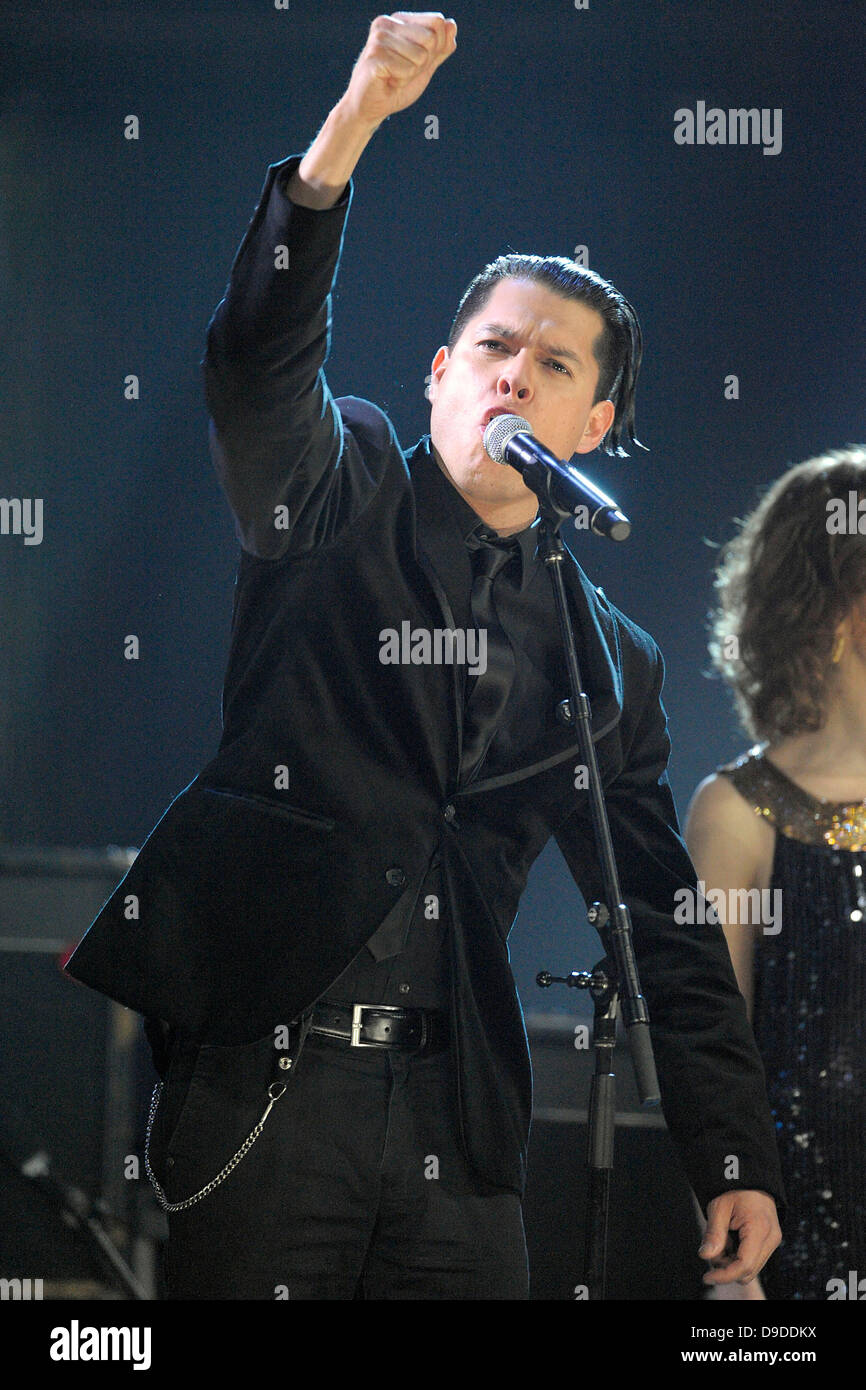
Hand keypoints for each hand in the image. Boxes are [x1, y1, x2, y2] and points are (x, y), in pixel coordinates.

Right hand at [342, 12, 457, 127]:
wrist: (370, 108)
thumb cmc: (396, 85)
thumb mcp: (424, 66)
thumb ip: (440, 47)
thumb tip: (451, 24)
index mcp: (399, 19)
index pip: (437, 22)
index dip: (435, 48)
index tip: (415, 61)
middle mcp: (386, 23)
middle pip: (431, 39)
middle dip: (423, 63)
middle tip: (402, 71)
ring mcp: (379, 39)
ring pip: (420, 57)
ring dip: (410, 75)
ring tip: (393, 77)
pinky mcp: (374, 56)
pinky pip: (407, 70)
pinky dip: (401, 82)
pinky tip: (387, 82)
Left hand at [700, 1190, 780, 1285]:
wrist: (752, 1177)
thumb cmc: (734, 1190)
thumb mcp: (719, 1207)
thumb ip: (713, 1233)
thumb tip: (705, 1256)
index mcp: (759, 1229)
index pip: (744, 1265)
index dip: (724, 1275)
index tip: (706, 1277)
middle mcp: (771, 1239)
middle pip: (747, 1271)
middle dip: (726, 1267)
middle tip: (712, 1247)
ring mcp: (773, 1241)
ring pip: (750, 1268)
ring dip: (732, 1262)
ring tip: (722, 1238)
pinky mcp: (770, 1241)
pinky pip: (753, 1259)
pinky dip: (738, 1256)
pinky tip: (730, 1239)